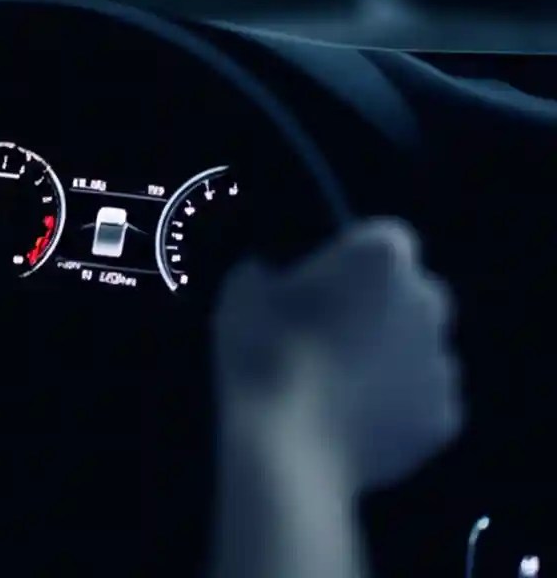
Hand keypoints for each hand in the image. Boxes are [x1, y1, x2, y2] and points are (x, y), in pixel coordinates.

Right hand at [212, 218, 460, 490]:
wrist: (288, 448)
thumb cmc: (262, 355)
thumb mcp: (241, 293)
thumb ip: (266, 271)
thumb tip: (270, 275)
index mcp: (381, 256)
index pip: (384, 237)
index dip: (352, 258)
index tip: (322, 282)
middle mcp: (427, 300)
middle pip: (412, 293)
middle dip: (380, 308)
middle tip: (329, 335)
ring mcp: (441, 362)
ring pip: (418, 350)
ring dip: (387, 359)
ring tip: (335, 386)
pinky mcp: (443, 416)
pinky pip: (421, 403)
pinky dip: (394, 408)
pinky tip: (350, 421)